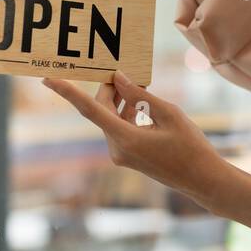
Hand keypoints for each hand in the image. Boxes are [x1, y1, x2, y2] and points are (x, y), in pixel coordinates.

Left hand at [42, 70, 222, 202]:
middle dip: (110, 89)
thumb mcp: (169, 113)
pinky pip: (120, 128)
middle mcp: (117, 148)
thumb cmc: (190, 145)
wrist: (202, 179)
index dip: (67, 92)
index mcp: (125, 139)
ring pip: (111, 119)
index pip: (89, 110)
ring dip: (121, 101)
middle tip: (125, 71)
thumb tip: (119, 78)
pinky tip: (143, 103)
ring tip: (140, 84)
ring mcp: (121, 154)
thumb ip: (140, 96)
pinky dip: (128, 113)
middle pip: (101, 111)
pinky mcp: (128, 156)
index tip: (48, 79)